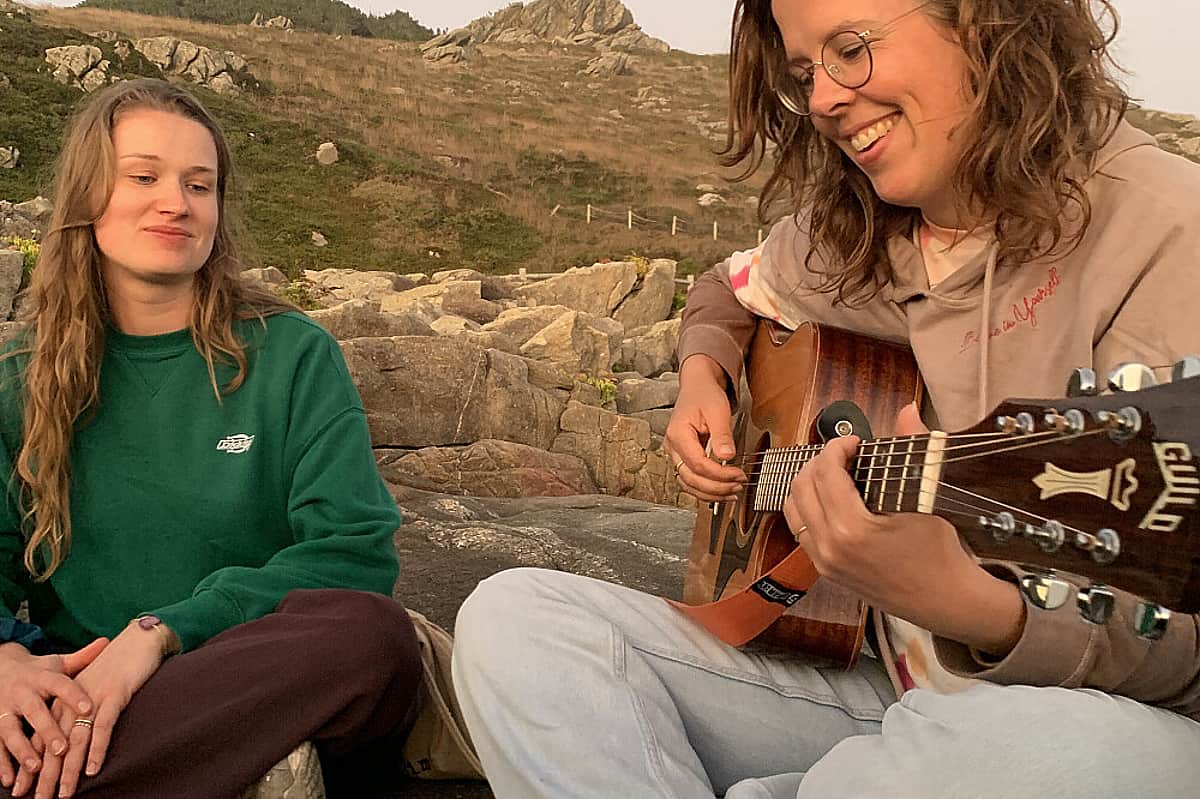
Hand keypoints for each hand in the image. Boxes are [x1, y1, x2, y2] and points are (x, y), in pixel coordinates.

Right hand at [0, 638, 105, 790]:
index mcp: (41, 678)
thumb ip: (82, 658)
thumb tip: (107, 641)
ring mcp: (5, 710)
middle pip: (35, 712)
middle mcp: (22, 694)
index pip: (61, 685)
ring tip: (36, 767)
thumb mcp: (57, 663)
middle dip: (48, 730)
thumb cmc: (38, 671)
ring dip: (23, 750)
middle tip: (62, 748)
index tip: (89, 708)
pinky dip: (2, 764)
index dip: (74, 695)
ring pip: (11, 731)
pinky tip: (11, 779)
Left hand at [17, 624, 162, 798]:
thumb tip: (75, 739)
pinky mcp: (116, 694)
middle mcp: (74, 702)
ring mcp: (94, 698)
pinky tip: (93, 768)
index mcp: (65, 701)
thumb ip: (81, 710)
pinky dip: (97, 748)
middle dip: (45, 775)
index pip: (43, 738)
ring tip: (63, 793)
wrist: (139, 639)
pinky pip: (104, 726)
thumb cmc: (118, 665)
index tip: (24, 789)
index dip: (34, 765)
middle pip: (56, 744)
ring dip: (68, 769)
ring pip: (76, 740)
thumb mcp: (93, 689)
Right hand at [665, 355, 746, 500]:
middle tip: (738, 486)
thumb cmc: (705, 394)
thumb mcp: (718, 410)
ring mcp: (675, 454)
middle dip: (716, 488)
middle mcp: (672, 447)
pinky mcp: (682, 458)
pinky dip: (705, 489)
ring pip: (688, 484)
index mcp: (678, 434)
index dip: (719, 475)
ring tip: (732, 492)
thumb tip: (727, 457)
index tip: (739, 474)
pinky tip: (721, 491)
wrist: (698, 386)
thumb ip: (722, 435)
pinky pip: (690, 480)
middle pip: (690, 479)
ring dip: (710, 493)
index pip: (698, 464)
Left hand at [783, 404, 1024, 653]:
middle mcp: (830, 546)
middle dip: (818, 462)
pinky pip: (800, 530)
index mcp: (852, 528)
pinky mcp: (825, 570)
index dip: (835, 448)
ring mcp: (824, 561)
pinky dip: (807, 508)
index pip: (825, 472)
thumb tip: (908, 411)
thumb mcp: (926, 496)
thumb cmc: (939, 552)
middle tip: (842, 455)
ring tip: (832, 474)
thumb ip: (911, 447)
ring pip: (793, 508)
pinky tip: (829, 500)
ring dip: (807, 484)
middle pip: (802, 486)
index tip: (853, 443)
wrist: (943, 599)